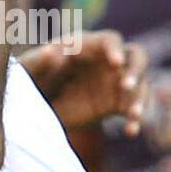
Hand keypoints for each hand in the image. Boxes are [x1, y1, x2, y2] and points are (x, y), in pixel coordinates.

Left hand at [20, 30, 146, 134]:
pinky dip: (135, 120)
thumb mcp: (30, 71)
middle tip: (127, 86)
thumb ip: (39, 61)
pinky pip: (133, 108)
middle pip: (136, 57)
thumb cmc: (31, 78)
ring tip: (134, 114)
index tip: (115, 63)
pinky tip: (131, 132)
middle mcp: (107, 60)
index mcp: (86, 45)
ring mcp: (115, 81)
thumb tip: (52, 52)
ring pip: (140, 84)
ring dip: (140, 97)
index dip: (115, 49)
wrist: (36, 104)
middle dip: (136, 70)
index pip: (110, 40)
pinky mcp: (117, 103)